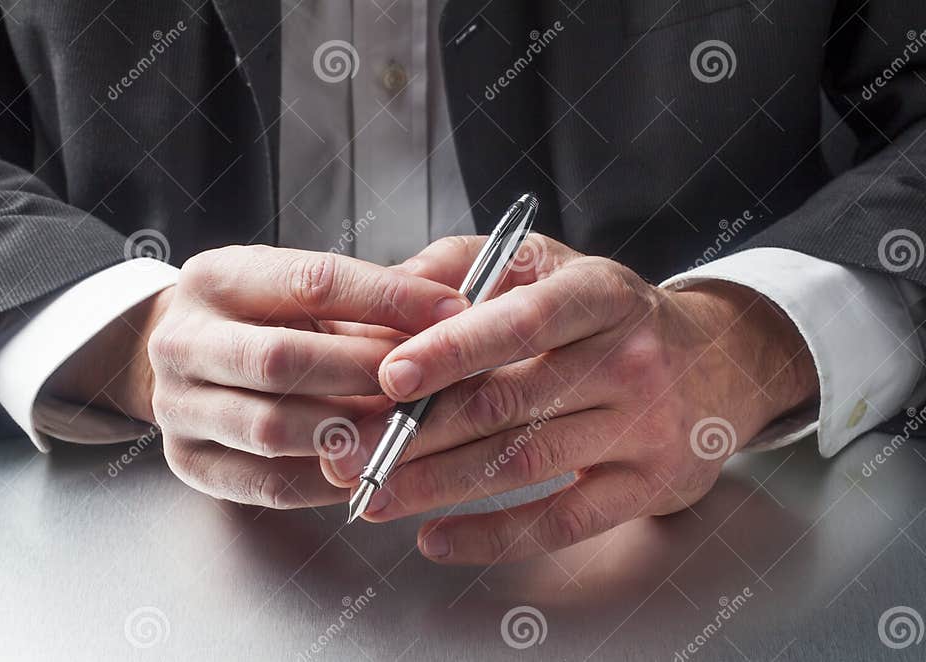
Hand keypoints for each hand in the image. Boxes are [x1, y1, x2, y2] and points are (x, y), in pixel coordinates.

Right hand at [46, 245, 466, 507]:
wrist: (185, 357)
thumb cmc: (262, 318)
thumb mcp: (297, 288)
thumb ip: (365, 297)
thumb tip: (449, 315)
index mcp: (215, 278)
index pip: (311, 281)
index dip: (389, 298)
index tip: (453, 313)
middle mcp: (182, 340)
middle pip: (282, 360)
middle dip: (367, 371)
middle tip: (427, 378)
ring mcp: (177, 407)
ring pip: (272, 429)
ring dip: (350, 432)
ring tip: (404, 425)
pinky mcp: (190, 463)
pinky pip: (268, 485)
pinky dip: (329, 481)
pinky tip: (372, 466)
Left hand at [323, 235, 817, 563]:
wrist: (719, 362)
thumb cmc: (609, 313)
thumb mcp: (551, 264)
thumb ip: (465, 267)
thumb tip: (382, 298)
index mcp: (600, 293)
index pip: (523, 321)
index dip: (453, 350)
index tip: (388, 377)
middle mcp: (629, 358)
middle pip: (509, 402)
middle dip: (418, 432)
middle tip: (350, 452)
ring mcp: (643, 427)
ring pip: (524, 462)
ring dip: (438, 484)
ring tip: (373, 495)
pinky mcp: (648, 485)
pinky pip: (563, 520)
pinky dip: (494, 535)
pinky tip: (436, 537)